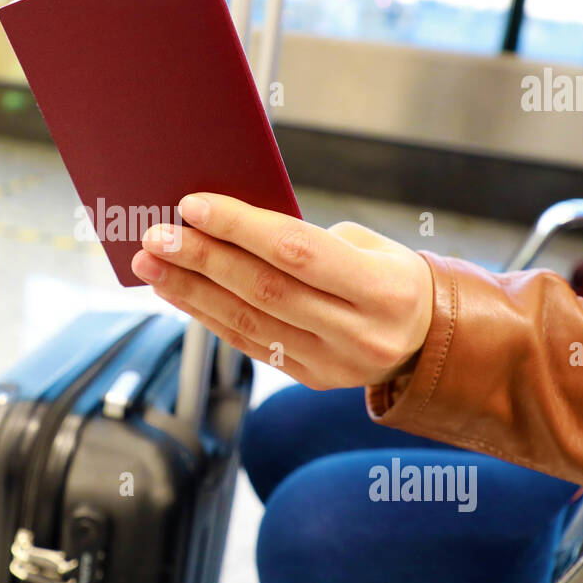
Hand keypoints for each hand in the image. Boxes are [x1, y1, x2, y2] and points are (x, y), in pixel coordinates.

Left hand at [131, 193, 434, 389]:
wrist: (430, 340)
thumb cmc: (392, 274)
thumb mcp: (371, 247)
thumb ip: (308, 241)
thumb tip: (230, 229)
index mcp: (383, 288)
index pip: (297, 252)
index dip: (240, 227)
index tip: (192, 205)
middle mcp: (360, 332)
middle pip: (264, 289)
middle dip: (202, 259)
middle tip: (156, 235)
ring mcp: (334, 363)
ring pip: (248, 322)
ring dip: (191, 291)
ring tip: (152, 264)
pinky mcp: (311, 378)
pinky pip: (250, 343)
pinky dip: (208, 315)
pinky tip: (178, 291)